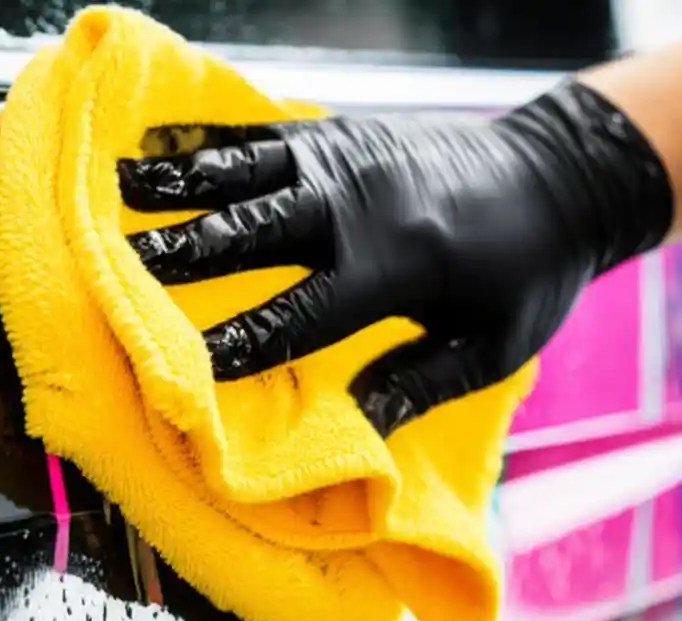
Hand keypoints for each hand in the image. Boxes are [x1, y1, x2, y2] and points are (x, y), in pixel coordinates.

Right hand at [118, 81, 671, 434]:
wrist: (564, 172)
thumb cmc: (529, 273)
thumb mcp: (494, 347)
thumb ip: (419, 383)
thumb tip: (353, 426)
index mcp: (401, 265)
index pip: (305, 311)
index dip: (245, 339)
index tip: (190, 365)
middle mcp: (364, 204)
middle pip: (259, 229)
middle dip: (188, 250)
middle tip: (123, 266)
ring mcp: (349, 158)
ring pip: (250, 170)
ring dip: (181, 182)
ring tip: (117, 188)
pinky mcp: (345, 133)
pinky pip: (266, 133)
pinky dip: (211, 140)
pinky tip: (162, 143)